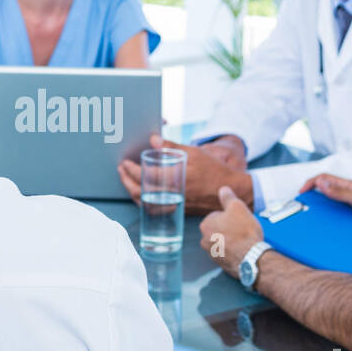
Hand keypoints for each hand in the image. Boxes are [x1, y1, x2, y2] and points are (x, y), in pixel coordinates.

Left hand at [118, 135, 253, 214]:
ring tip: (127, 181)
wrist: (230, 190)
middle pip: (140, 192)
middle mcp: (172, 194)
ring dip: (132, 192)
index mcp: (175, 178)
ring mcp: (174, 205)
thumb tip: (153, 140)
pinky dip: (144, 202)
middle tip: (121, 170)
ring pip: (145, 203)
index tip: (125, 162)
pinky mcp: (177, 210)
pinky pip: (154, 209)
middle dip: (126, 180)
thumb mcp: (194, 153)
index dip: (131, 169)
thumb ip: (172, 147)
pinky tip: (140, 195)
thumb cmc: (213, 170)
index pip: (145, 175)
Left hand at [198, 186, 264, 275]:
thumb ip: (228, 197)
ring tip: (244, 241)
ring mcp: (212, 254)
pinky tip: (243, 250)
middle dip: (230, 229)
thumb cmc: (244, 232)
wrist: (252, 258)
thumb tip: (223, 189)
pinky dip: (233, 252)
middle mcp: (204, 240)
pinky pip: (227, 254)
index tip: (239, 220)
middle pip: (219, 229)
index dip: (231, 216)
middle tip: (243, 230)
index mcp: (205, 225)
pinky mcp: (220, 264)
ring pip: (223, 241)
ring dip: (231, 241)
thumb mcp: (237, 207)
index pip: (218, 215)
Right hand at [300, 173, 351, 224]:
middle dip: (313, 190)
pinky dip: (329, 211)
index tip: (302, 192)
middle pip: (325, 186)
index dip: (311, 183)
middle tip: (304, 201)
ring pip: (330, 197)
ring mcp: (351, 200)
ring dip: (321, 201)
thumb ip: (339, 192)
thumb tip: (320, 182)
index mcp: (348, 185)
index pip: (324, 177)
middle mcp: (348, 191)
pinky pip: (337, 208)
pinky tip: (329, 219)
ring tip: (313, 210)